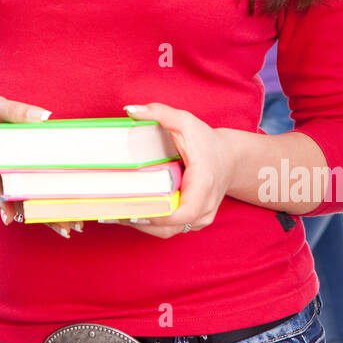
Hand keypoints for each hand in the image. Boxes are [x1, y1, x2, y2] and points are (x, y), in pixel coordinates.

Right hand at [0, 95, 81, 238]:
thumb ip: (19, 112)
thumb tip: (47, 118)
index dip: (5, 203)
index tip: (12, 218)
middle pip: (17, 204)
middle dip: (39, 217)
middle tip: (66, 230)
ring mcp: (2, 190)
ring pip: (24, 209)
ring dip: (46, 219)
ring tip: (69, 229)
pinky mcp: (12, 192)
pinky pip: (27, 204)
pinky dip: (44, 212)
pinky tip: (64, 220)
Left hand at [118, 101, 233, 238]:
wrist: (230, 159)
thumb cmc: (208, 142)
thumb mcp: (186, 122)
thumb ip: (159, 113)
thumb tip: (131, 110)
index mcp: (203, 187)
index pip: (183, 213)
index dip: (157, 216)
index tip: (133, 210)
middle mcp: (204, 209)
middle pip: (169, 228)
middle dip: (140, 221)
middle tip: (111, 211)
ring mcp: (199, 219)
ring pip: (167, 232)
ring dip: (141, 225)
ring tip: (114, 213)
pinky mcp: (192, 221)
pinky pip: (169, 229)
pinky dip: (150, 223)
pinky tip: (129, 212)